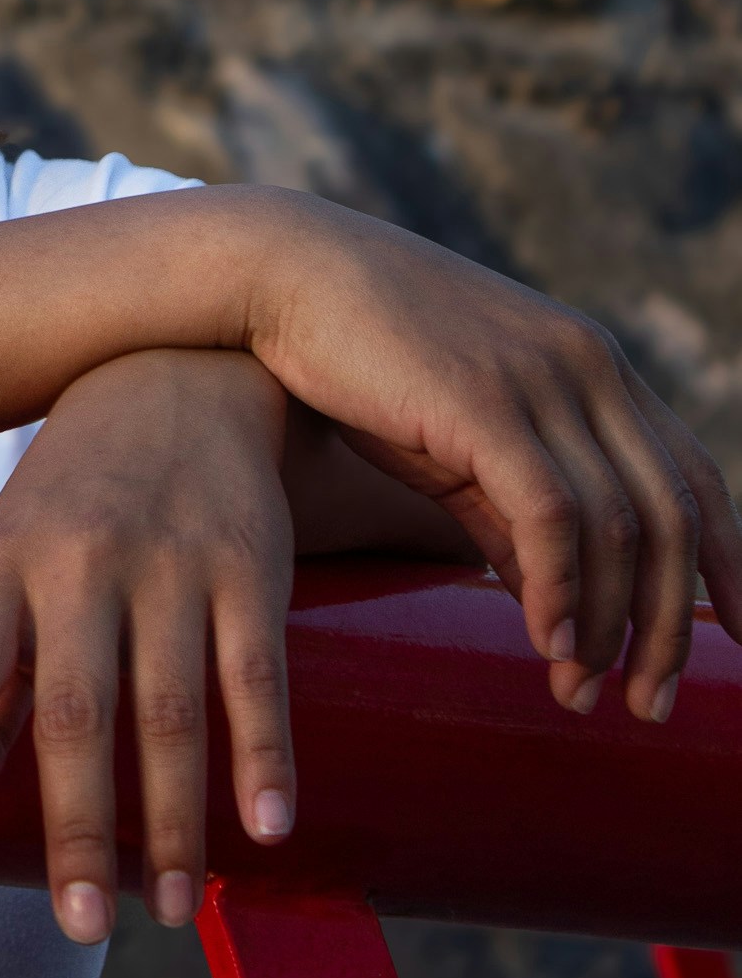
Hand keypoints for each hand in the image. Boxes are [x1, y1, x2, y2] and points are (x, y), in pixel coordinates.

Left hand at [0, 348, 296, 943]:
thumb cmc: (76, 487)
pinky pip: (256, 675)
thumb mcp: (11, 546)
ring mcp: (172, 564)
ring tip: (166, 910)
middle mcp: (82, 561)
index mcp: (5, 558)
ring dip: (172, 822)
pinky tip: (264, 830)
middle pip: (76, 709)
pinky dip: (265, 757)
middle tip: (79, 926)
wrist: (182, 369)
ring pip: (170, 712)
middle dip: (77, 825)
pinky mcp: (250, 567)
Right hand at [239, 193, 741, 722]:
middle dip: (671, 624)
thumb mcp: (457, 430)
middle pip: (673, 513)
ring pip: (618, 525)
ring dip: (611, 625)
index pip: (694, 476)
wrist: (283, 272)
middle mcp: (588, 365)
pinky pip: (553, 515)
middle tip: (652, 705)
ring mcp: (540, 379)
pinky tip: (548, 643)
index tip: (740, 637)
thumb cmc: (361, 353)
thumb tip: (552, 601)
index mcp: (594, 364)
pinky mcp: (486, 401)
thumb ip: (511, 507)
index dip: (729, 563)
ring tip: (579, 693)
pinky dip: (561, 591)